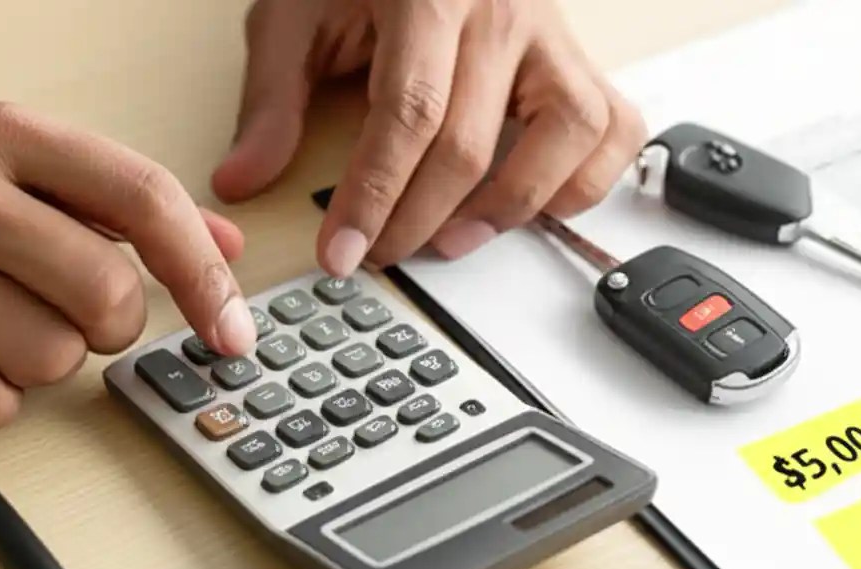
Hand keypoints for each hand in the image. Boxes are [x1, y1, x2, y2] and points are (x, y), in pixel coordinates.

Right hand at [0, 103, 256, 429]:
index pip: (143, 198)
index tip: (236, 329)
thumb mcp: (10, 165)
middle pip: (108, 295)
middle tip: (66, 305)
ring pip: (55, 360)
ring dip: (42, 356)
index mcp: (2, 134)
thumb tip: (225, 248)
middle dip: (109, 322)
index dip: (204, 272)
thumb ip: (120, 201)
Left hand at [212, 0, 646, 275]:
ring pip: (569, 134)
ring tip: (456, 235)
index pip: (409, 114)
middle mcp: (504, 10)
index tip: (343, 252)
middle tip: (382, 252)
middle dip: (418, 219)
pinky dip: (587, 179)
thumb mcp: (298, 14)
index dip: (375, 196)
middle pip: (473, 142)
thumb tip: (245, 179)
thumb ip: (274, 97)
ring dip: (512, 206)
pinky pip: (615, 126)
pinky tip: (536, 201)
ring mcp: (553, 34)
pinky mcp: (578, 59)